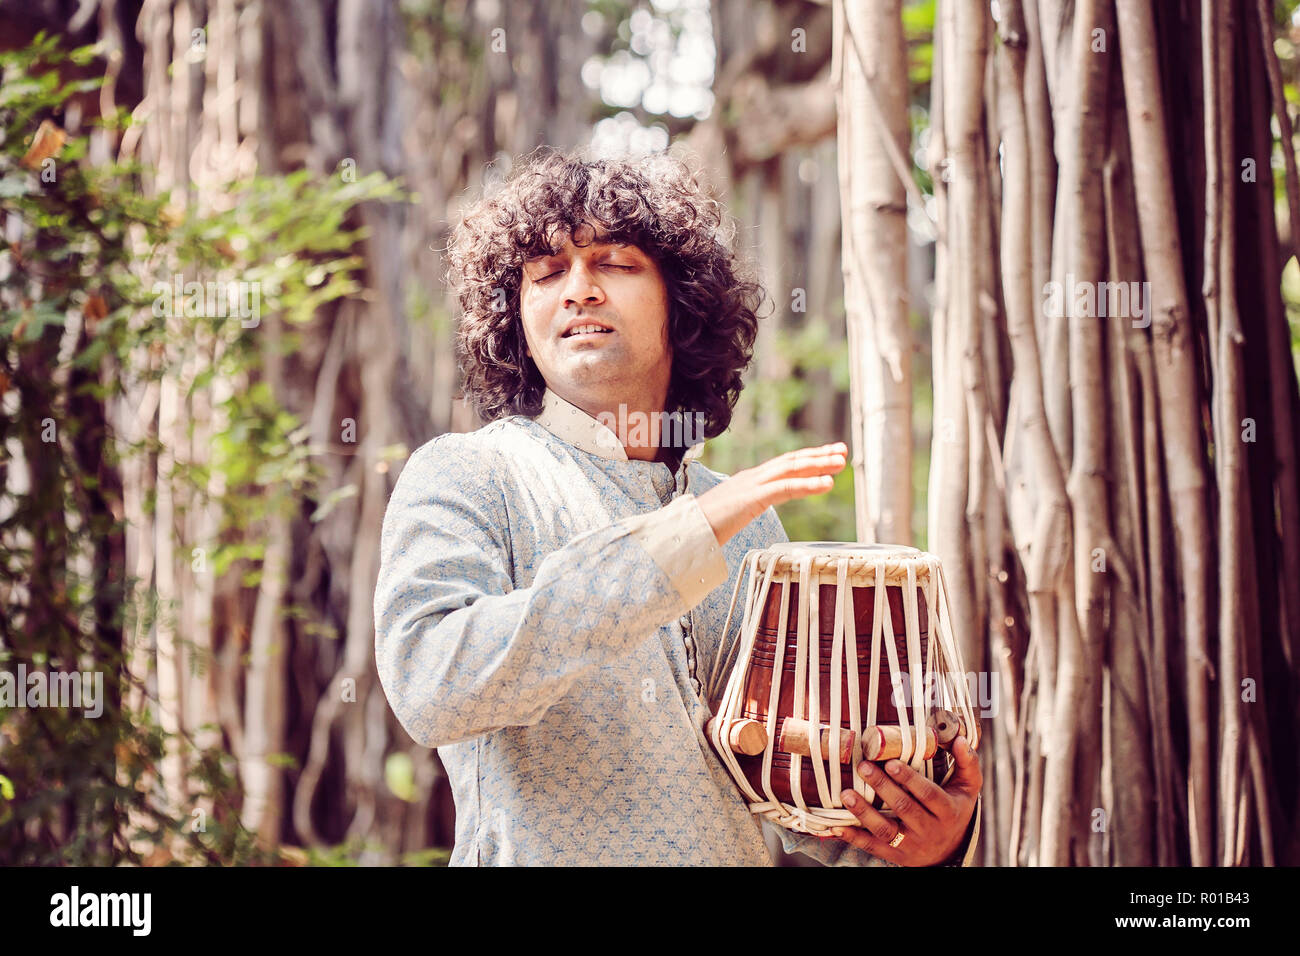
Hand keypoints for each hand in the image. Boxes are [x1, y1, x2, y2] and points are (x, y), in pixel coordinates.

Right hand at [696, 442, 846, 546]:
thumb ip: (743, 507)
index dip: (806, 458)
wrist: (684, 531)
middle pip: (791, 460)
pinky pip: (785, 487)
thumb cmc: (703, 527)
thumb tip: (749, 509)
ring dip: (819, 463)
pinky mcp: (752, 498)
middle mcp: (752, 477)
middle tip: (842, 450)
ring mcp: (752, 485)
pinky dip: (808, 484)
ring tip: (841, 462)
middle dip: (818, 454)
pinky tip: (826, 483)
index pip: (782, 465)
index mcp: (749, 481)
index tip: (826, 455)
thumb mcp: (730, 514)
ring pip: (791, 468)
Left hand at [825, 736, 981, 865]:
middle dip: (883, 787)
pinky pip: (873, 848)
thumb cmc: (955, 809)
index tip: (892, 763)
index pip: (929, 795)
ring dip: (864, 813)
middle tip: (864, 766)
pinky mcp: (896, 855)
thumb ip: (967, 762)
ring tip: (846, 794)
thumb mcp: (968, 788)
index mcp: (947, 811)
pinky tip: (837, 827)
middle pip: (905, 809)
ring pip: (886, 830)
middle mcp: (930, 830)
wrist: (950, 850)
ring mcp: (912, 845)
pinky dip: (854, 838)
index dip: (910, 780)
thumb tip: (958, 738)